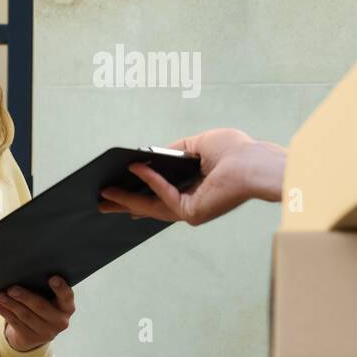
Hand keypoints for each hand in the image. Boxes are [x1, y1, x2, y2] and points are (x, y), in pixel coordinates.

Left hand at [0, 276, 75, 351]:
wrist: (35, 331)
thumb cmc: (42, 305)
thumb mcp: (48, 298)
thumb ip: (43, 288)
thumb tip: (22, 275)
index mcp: (67, 307)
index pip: (66, 296)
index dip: (60, 287)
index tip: (52, 277)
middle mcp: (60, 321)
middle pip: (41, 307)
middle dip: (25, 297)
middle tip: (11, 288)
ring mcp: (46, 332)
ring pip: (26, 316)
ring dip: (11, 304)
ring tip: (0, 295)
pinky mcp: (31, 339)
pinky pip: (16, 324)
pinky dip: (5, 312)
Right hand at [97, 128, 285, 225]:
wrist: (254, 163)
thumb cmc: (236, 152)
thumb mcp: (198, 144)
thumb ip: (174, 150)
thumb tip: (151, 152)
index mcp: (195, 188)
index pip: (161, 194)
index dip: (139, 191)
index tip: (117, 188)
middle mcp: (192, 203)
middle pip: (150, 205)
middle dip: (124, 202)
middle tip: (102, 200)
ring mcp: (191, 210)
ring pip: (151, 207)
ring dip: (126, 200)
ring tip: (104, 195)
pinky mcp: (191, 212)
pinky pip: (163, 196)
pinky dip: (148, 181)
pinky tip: (134, 169)